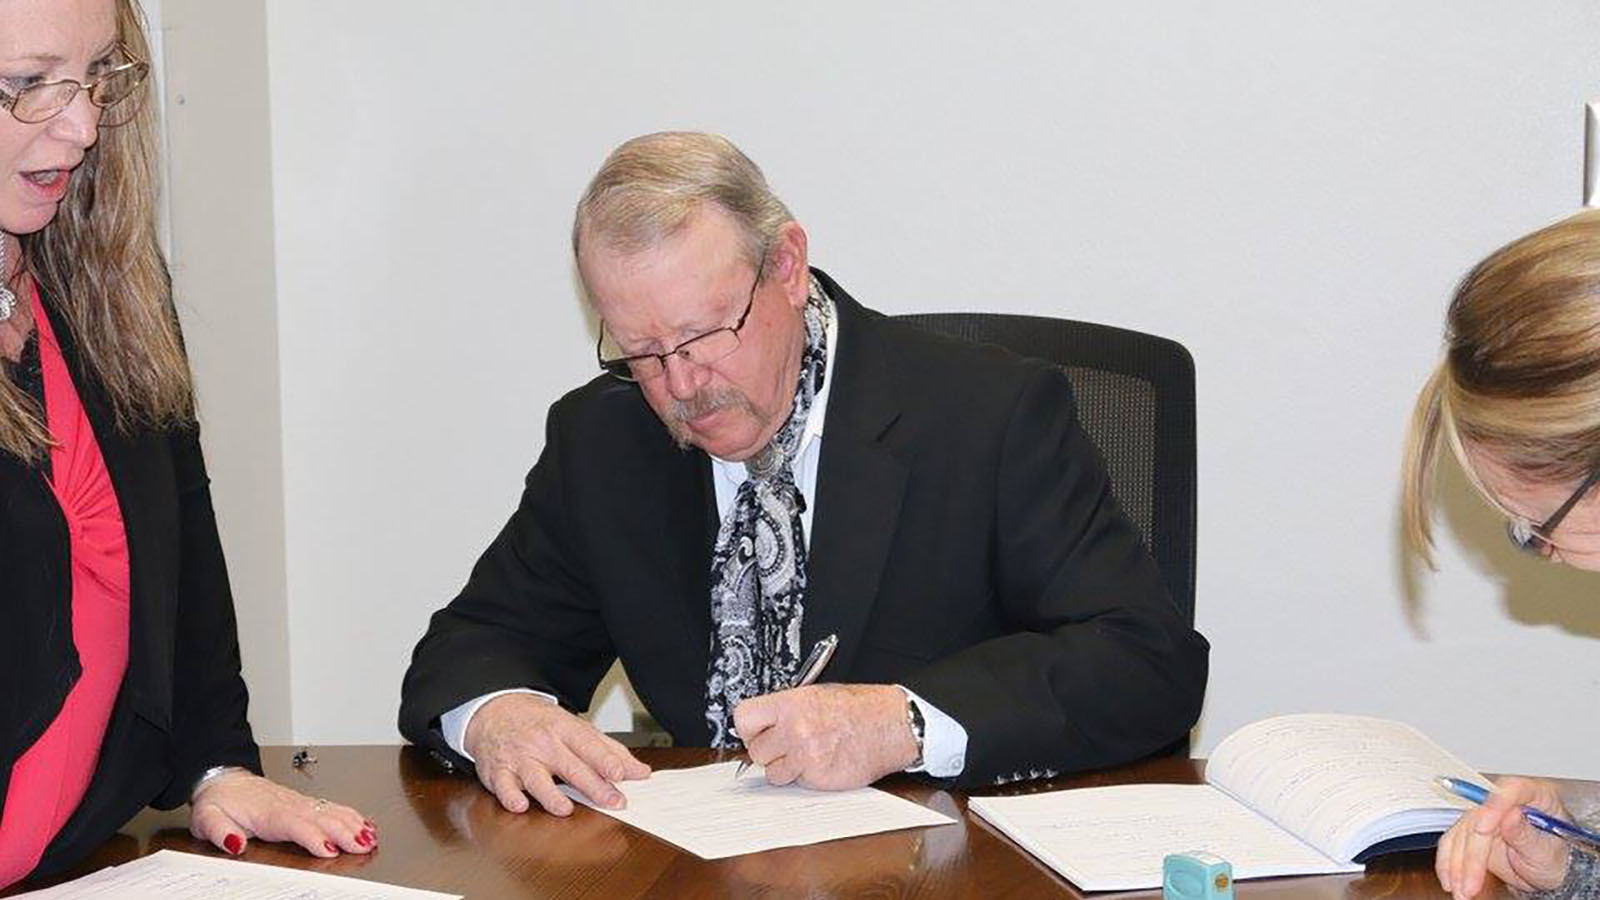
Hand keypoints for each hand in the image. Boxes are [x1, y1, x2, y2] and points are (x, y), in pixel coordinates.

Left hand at [190, 771, 375, 857]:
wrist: (225, 779)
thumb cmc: (220, 802)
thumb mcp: (207, 818)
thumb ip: (220, 831)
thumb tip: (234, 844)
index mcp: (267, 812)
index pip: (295, 825)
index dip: (314, 837)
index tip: (329, 849)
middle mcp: (288, 805)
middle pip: (321, 818)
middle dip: (344, 831)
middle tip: (362, 844)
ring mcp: (299, 802)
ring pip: (331, 811)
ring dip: (353, 824)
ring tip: (370, 837)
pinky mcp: (305, 802)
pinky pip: (333, 807)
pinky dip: (352, 815)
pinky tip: (366, 824)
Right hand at [464, 693, 649, 815]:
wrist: (495, 711)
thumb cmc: (541, 724)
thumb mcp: (576, 728)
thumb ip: (609, 751)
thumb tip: (640, 772)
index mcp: (564, 730)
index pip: (588, 745)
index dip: (605, 760)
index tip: (621, 774)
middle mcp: (543, 744)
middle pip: (570, 766)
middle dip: (593, 786)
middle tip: (613, 802)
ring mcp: (519, 758)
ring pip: (535, 779)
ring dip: (550, 795)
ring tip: (565, 808)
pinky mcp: (498, 773)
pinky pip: (503, 787)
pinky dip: (510, 796)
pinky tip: (520, 805)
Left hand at [733, 683, 917, 789]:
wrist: (893, 725)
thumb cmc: (861, 709)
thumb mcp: (817, 694)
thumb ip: (786, 710)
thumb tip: (761, 725)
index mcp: (791, 703)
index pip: (743, 718)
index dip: (748, 729)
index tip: (757, 732)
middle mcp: (794, 728)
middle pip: (755, 751)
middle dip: (769, 752)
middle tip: (787, 745)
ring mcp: (805, 755)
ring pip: (772, 773)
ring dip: (785, 768)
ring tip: (807, 754)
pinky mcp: (818, 777)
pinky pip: (796, 783)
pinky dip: (805, 777)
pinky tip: (822, 762)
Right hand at [1435, 776, 1571, 898]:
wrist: (1546, 872)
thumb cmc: (1554, 857)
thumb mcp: (1547, 851)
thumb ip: (1527, 833)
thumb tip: (1511, 815)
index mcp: (1534, 796)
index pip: (1511, 790)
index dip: (1493, 807)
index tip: (1482, 830)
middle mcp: (1504, 802)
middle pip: (1478, 819)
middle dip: (1472, 855)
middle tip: (1472, 883)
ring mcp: (1485, 815)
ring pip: (1460, 834)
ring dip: (1456, 865)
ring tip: (1462, 891)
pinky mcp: (1471, 831)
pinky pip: (1452, 844)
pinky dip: (1449, 864)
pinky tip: (1452, 881)